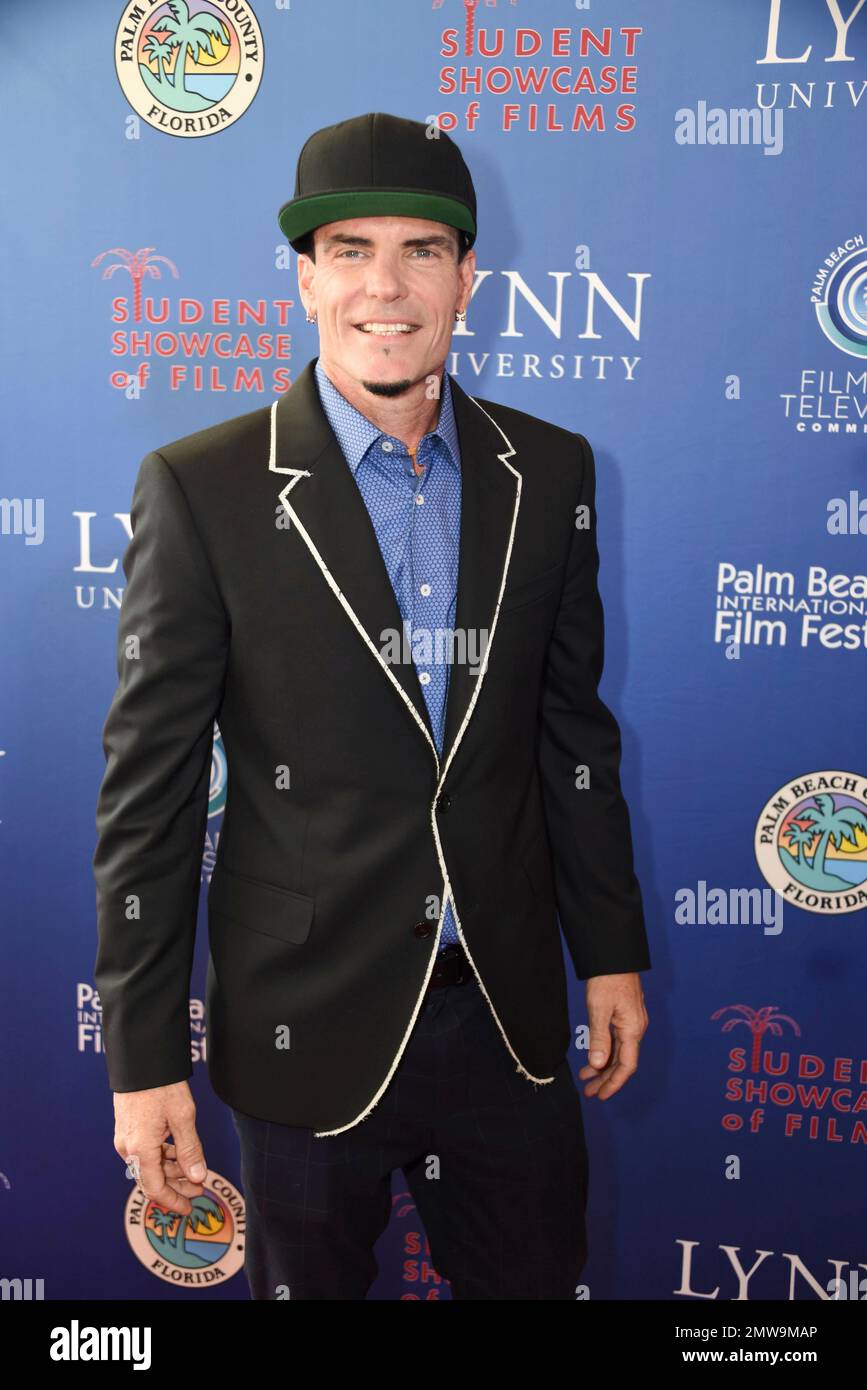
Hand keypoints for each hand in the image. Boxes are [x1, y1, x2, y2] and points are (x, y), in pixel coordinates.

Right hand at [113, 1081, 207, 1214]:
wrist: (141, 1059)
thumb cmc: (162, 1086)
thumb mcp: (183, 1118)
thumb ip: (190, 1151)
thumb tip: (198, 1177)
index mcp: (140, 1149)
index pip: (155, 1189)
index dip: (173, 1201)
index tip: (189, 1208)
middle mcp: (127, 1148)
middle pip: (152, 1179)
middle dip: (177, 1186)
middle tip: (200, 1188)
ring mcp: (125, 1138)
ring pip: (149, 1165)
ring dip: (172, 1171)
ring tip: (195, 1170)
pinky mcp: (127, 1128)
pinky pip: (145, 1152)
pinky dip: (163, 1156)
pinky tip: (180, 1153)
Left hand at [578, 972, 647, 1099]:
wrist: (615, 955)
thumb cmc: (607, 979)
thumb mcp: (599, 1008)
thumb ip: (599, 1037)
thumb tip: (598, 1064)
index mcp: (633, 1029)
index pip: (626, 1066)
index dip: (614, 1083)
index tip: (600, 1096)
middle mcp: (636, 1029)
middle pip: (623, 1062)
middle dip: (606, 1080)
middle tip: (589, 1093)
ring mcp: (631, 1023)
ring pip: (619, 1053)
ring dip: (604, 1067)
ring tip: (586, 1079)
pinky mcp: (625, 1017)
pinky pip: (617, 1042)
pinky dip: (605, 1052)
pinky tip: (593, 1059)